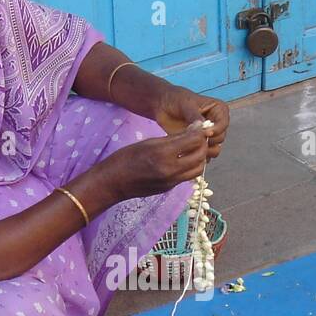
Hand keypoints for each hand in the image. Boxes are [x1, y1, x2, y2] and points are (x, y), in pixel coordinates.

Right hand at [96, 124, 210, 201]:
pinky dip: (190, 167)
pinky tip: (183, 159)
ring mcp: (171, 182)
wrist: (113, 182)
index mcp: (163, 154)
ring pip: (198, 170)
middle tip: (198, 137)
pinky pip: (186, 177)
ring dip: (199, 158)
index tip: (198, 126)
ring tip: (192, 149)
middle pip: (200, 156)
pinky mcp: (170, 188)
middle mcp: (171, 170)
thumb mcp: (148, 142)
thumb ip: (171, 139)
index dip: (199, 132)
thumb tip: (191, 132)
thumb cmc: (125, 158)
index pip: (194, 141)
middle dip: (202, 145)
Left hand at [154, 87, 228, 158]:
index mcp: (219, 110)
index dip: (216, 130)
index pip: (223, 124)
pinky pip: (205, 155)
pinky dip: (197, 156)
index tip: (205, 133)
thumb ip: (195, 116)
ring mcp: (209, 135)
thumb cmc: (176, 100)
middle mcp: (217, 123)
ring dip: (203, 150)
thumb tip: (204, 127)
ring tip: (190, 147)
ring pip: (214, 149)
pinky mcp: (200, 144)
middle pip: (220, 138)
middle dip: (208, 141)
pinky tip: (186, 152)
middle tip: (194, 140)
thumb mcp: (186, 104)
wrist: (162, 105)